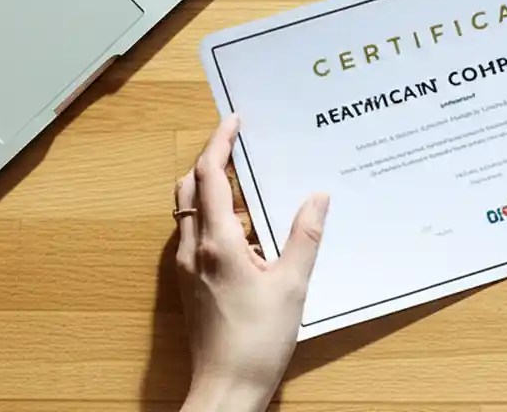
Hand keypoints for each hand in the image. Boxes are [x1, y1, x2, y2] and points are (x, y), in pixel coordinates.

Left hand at [175, 115, 329, 411]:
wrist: (226, 388)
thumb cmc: (257, 341)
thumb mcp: (293, 284)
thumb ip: (305, 236)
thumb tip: (318, 197)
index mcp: (217, 242)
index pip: (210, 175)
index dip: (219, 143)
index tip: (234, 122)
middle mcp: (193, 249)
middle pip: (190, 187)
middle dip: (210, 160)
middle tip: (239, 146)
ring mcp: (188, 268)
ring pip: (190, 212)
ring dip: (214, 192)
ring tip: (251, 188)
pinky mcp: (192, 285)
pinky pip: (196, 237)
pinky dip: (215, 219)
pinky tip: (247, 233)